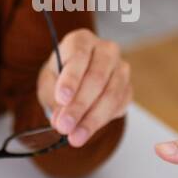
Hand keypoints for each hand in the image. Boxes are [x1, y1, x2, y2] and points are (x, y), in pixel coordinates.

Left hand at [37, 28, 130, 147]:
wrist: (75, 81)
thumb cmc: (60, 77)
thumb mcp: (49, 82)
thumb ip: (54, 97)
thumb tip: (61, 120)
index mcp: (82, 40)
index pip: (79, 57)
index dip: (71, 79)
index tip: (62, 99)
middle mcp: (106, 50)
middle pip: (97, 78)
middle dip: (79, 106)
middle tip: (64, 127)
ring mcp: (121, 68)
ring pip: (111, 95)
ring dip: (92, 119)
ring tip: (75, 137)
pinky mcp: (128, 88)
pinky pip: (119, 106)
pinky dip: (102, 121)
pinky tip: (86, 131)